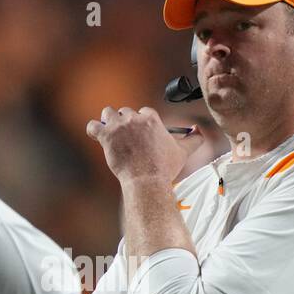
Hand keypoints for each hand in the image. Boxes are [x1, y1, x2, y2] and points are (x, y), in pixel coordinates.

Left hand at [85, 106, 200, 183]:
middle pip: (125, 112)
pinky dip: (93, 130)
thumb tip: (200, 133)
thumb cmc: (163, 167)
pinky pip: (93, 126)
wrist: (147, 180)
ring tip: (111, 132)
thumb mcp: (182, 151)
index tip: (140, 133)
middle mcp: (134, 119)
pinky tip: (96, 135)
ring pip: (108, 113)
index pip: (143, 112)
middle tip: (126, 138)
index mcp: (151, 119)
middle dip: (125, 123)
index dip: (141, 122)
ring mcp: (118, 126)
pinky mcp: (106, 136)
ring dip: (108, 121)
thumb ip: (194, 140)